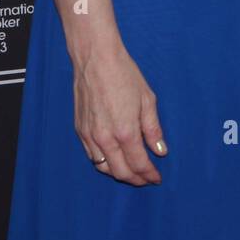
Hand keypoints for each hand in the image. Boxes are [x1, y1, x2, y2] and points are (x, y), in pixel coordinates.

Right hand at [73, 42, 167, 185]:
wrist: (96, 59)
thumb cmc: (124, 75)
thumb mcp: (147, 100)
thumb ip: (153, 129)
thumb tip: (160, 151)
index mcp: (125, 131)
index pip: (139, 164)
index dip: (149, 175)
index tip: (157, 178)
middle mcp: (105, 138)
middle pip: (121, 172)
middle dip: (136, 179)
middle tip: (146, 179)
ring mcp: (90, 135)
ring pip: (104, 167)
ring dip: (119, 174)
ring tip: (132, 172)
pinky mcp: (80, 130)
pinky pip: (91, 156)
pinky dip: (104, 163)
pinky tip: (113, 159)